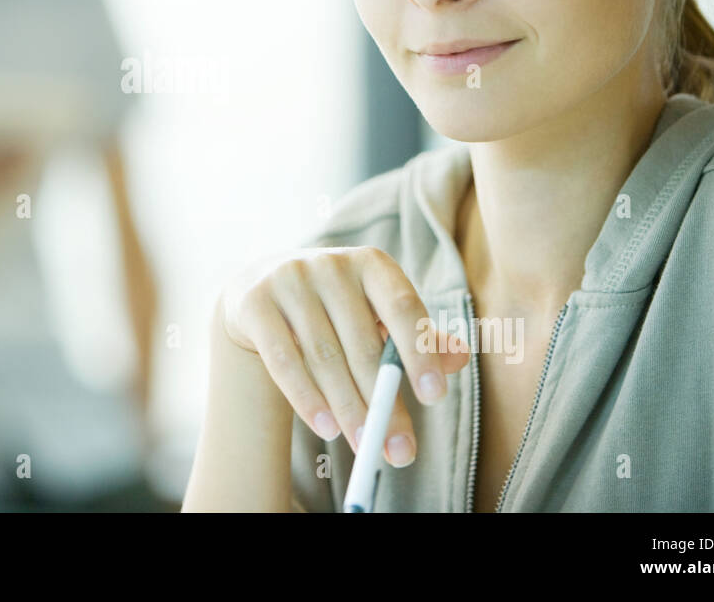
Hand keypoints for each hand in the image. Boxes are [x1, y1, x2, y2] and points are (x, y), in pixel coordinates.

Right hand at [218, 245, 470, 466]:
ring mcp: (289, 280)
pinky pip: (283, 360)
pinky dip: (306, 399)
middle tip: (398, 449)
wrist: (260, 289)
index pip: (403, 306)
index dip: (419, 352)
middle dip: (383, 402)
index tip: (433, 397)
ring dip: (347, 408)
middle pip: (363, 343)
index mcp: (371, 263)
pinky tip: (326, 427)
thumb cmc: (334, 309)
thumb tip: (458, 358)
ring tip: (364, 444)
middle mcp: (330, 264)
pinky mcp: (255, 303)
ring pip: (324, 356)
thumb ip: (417, 337)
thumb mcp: (376, 314)